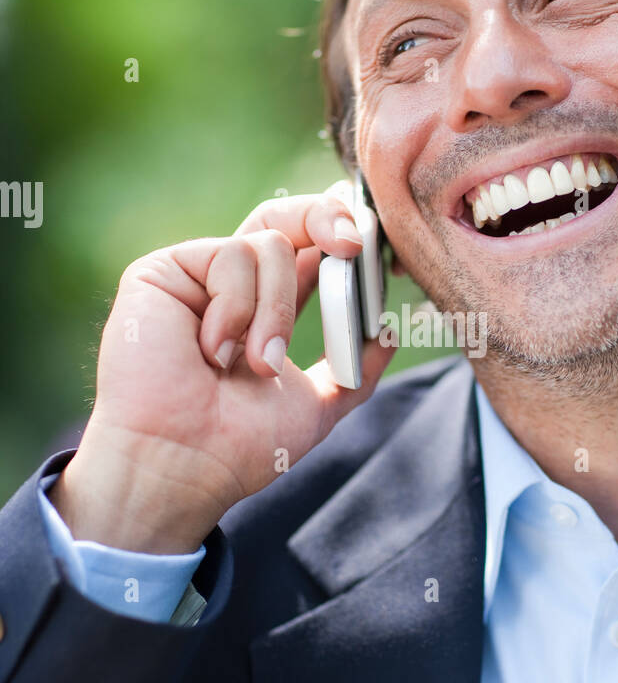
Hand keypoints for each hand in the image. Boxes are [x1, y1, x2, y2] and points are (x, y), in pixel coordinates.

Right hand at [49, 187, 393, 551]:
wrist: (185, 464)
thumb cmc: (239, 447)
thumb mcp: (317, 406)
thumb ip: (355, 369)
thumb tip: (391, 332)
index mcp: (263, 312)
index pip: (306, 253)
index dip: (340, 234)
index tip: (373, 243)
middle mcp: (228, 288)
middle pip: (283, 220)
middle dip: (325, 218)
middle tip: (353, 245)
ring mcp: (195, 277)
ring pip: (269, 245)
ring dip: (277, 312)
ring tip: (256, 365)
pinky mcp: (162, 272)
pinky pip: (229, 256)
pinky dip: (236, 309)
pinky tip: (212, 352)